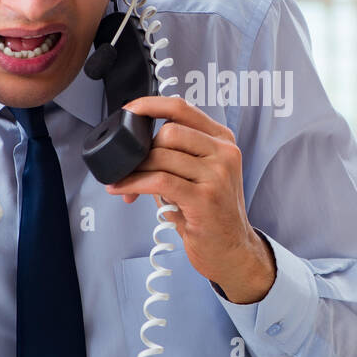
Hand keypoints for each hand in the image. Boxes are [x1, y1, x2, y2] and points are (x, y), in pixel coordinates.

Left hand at [106, 96, 275, 303]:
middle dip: (142, 150)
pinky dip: (134, 184)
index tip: (129, 111)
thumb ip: (176, 154)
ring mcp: (217, 175)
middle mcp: (224, 153)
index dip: (150, 105)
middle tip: (130, 168)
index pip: (182, 108)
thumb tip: (133, 147)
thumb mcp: (201, 175)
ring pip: (161, 156)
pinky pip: (159, 181)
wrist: (233, 251)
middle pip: (168, 132)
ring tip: (123, 182)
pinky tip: (124, 191)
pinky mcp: (205, 198)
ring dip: (133, 170)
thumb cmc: (211, 214)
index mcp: (223, 140)